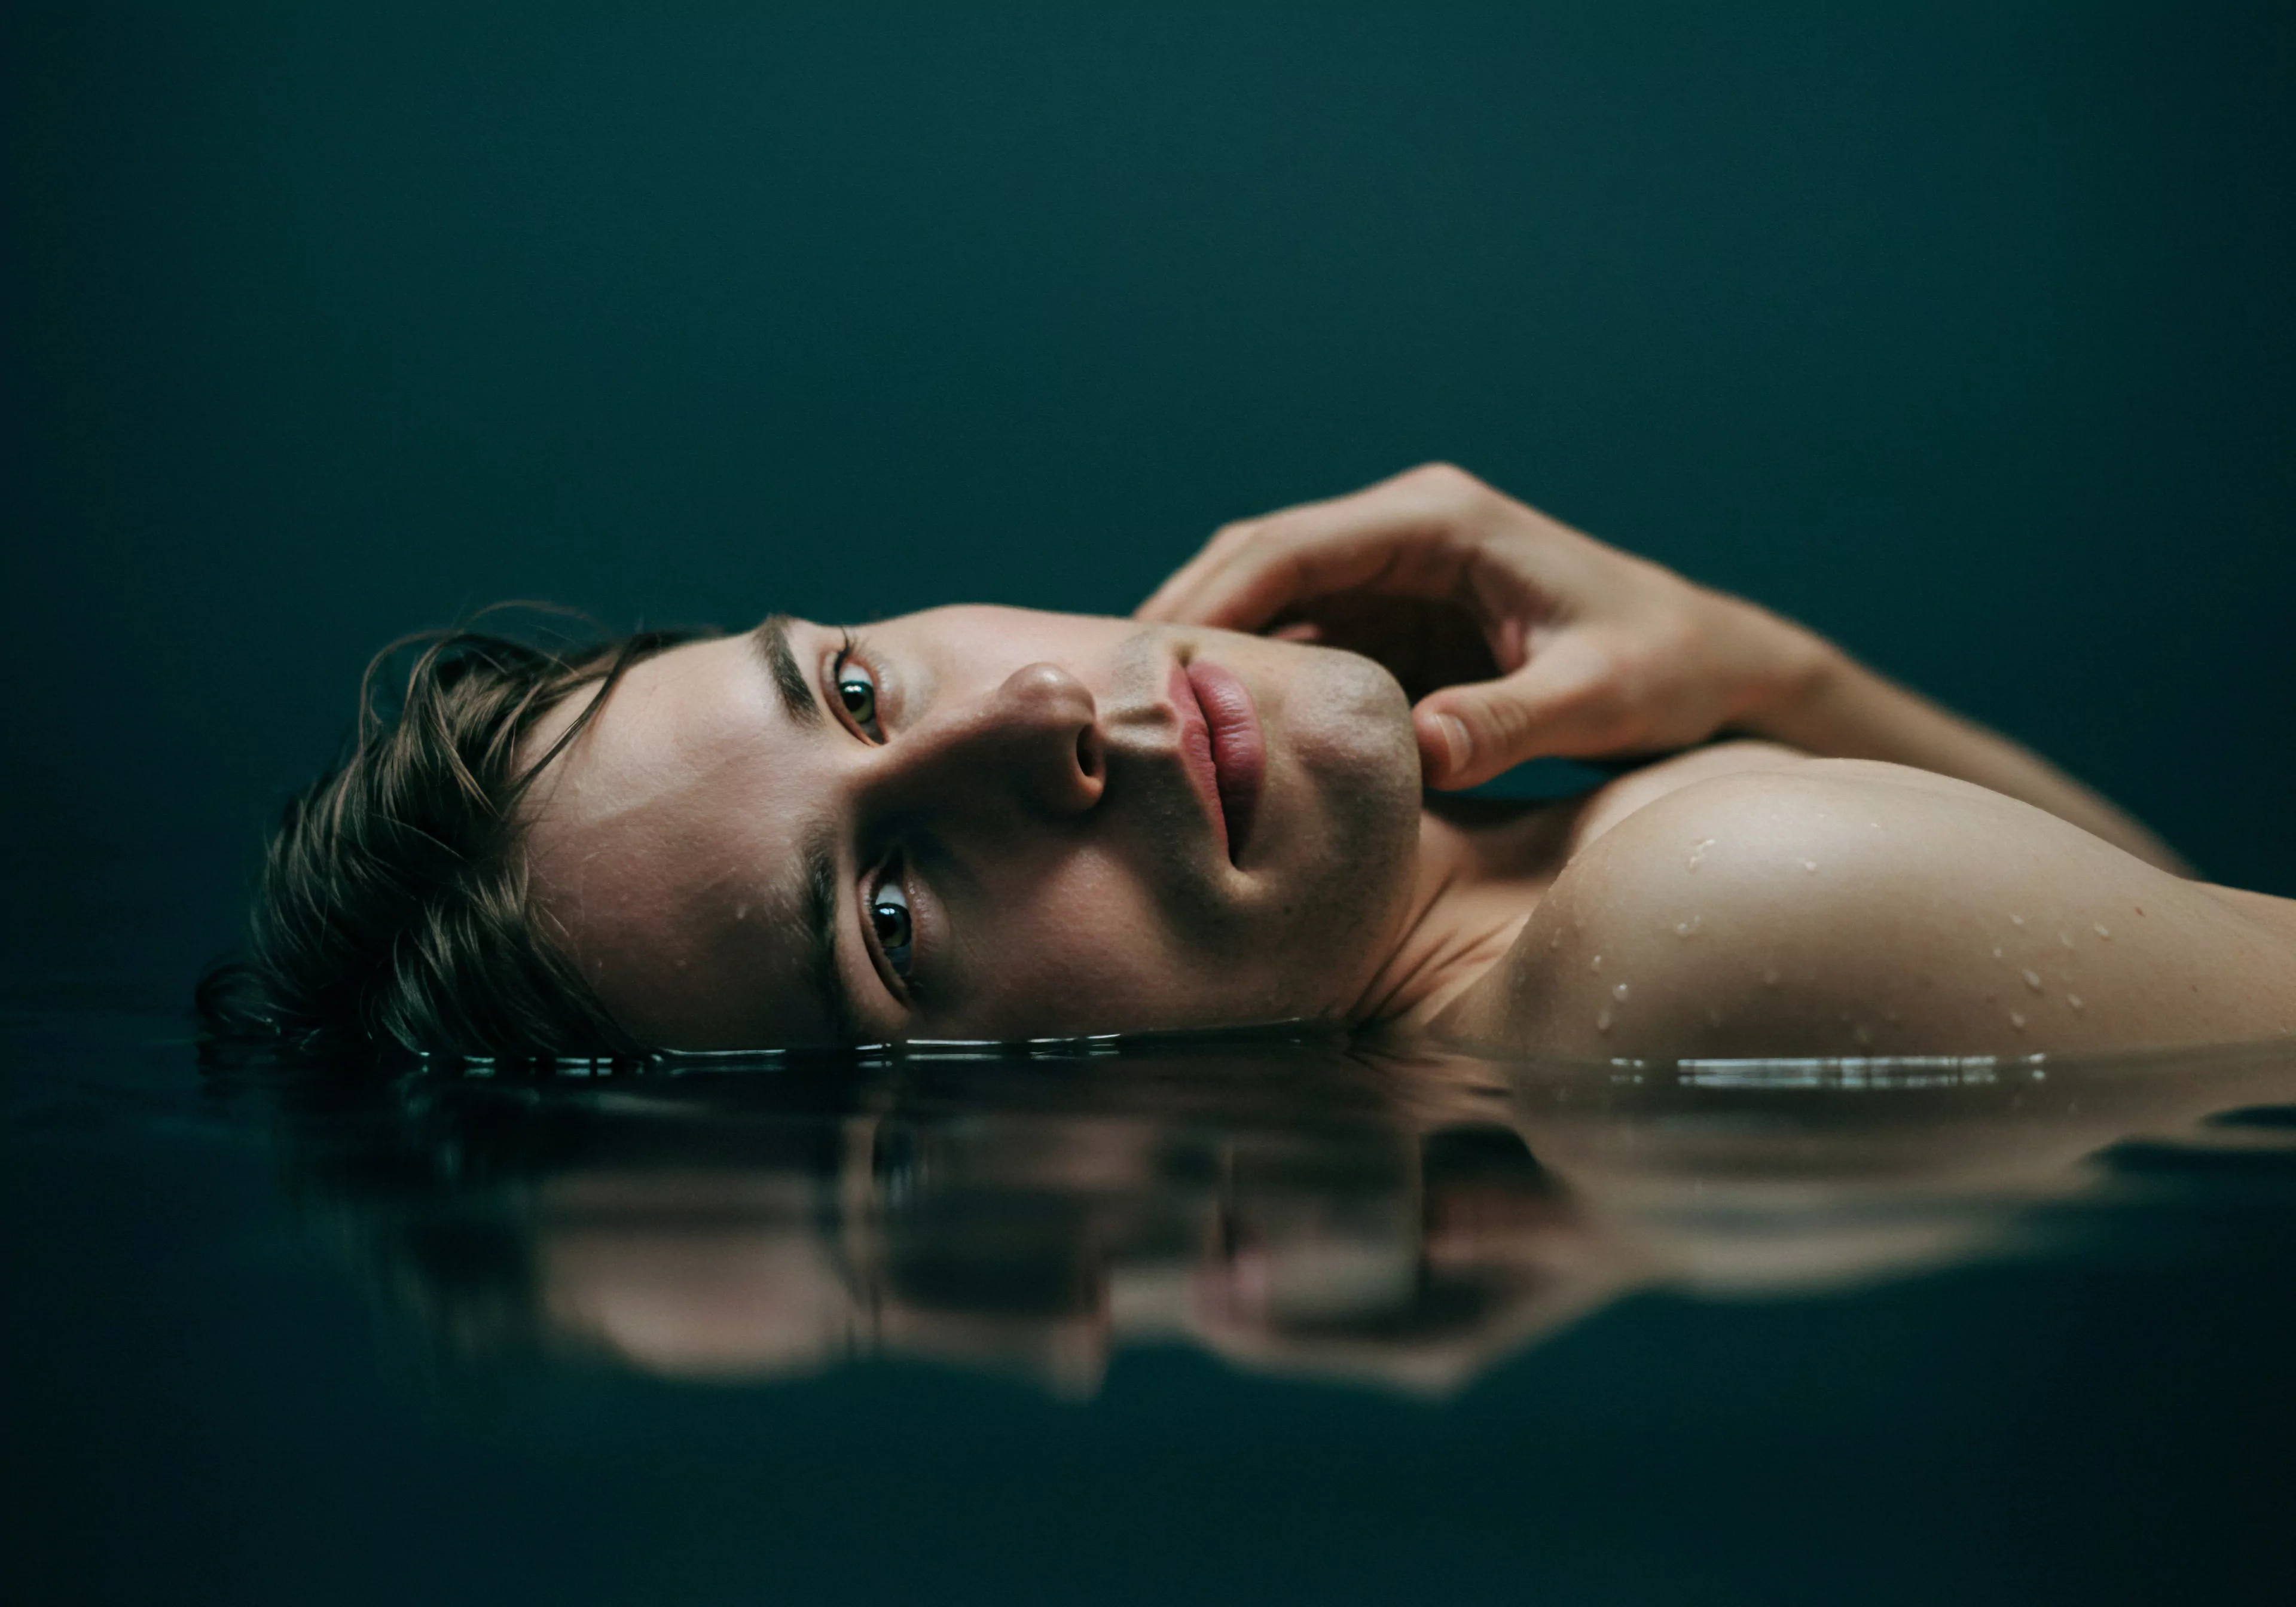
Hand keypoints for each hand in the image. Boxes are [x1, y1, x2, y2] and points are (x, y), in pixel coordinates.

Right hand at [1137, 464, 1826, 788]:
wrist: (1709, 667)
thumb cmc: (1664, 667)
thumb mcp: (1596, 696)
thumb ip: (1507, 722)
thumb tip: (1418, 752)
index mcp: (1440, 521)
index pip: (1292, 544)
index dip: (1212, 598)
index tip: (1148, 655)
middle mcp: (1406, 531)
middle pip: (1258, 560)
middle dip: (1185, 619)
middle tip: (1113, 690)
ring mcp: (1395, 573)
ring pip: (1268, 600)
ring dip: (1211, 651)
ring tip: (1140, 716)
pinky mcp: (1396, 618)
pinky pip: (1302, 639)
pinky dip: (1255, 677)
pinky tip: (1213, 733)